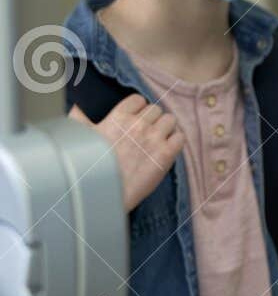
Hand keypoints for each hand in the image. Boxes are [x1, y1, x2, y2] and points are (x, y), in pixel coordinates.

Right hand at [71, 94, 183, 210]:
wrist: (102, 195)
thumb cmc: (88, 169)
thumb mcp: (81, 139)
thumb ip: (80, 119)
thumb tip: (77, 106)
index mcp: (118, 118)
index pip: (137, 100)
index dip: (138, 108)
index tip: (135, 117)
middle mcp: (138, 125)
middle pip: (156, 109)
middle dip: (151, 118)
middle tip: (145, 132)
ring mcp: (154, 139)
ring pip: (170, 120)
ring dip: (165, 127)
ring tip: (157, 139)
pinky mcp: (166, 154)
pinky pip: (180, 137)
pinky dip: (176, 140)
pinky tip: (167, 148)